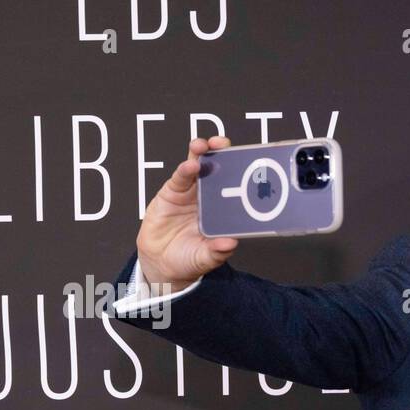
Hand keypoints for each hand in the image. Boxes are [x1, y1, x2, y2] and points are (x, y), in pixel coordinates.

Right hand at [136, 136, 239, 290]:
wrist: (161, 263)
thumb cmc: (188, 259)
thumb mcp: (205, 259)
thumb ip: (217, 252)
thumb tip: (231, 243)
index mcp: (223, 212)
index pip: (236, 188)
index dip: (241, 174)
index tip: (248, 164)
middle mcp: (209, 198)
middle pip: (218, 170)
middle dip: (222, 153)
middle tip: (224, 144)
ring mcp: (191, 193)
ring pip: (198, 167)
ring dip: (201, 153)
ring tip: (205, 146)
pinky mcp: (172, 192)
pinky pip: (179, 178)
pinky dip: (184, 170)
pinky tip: (190, 165)